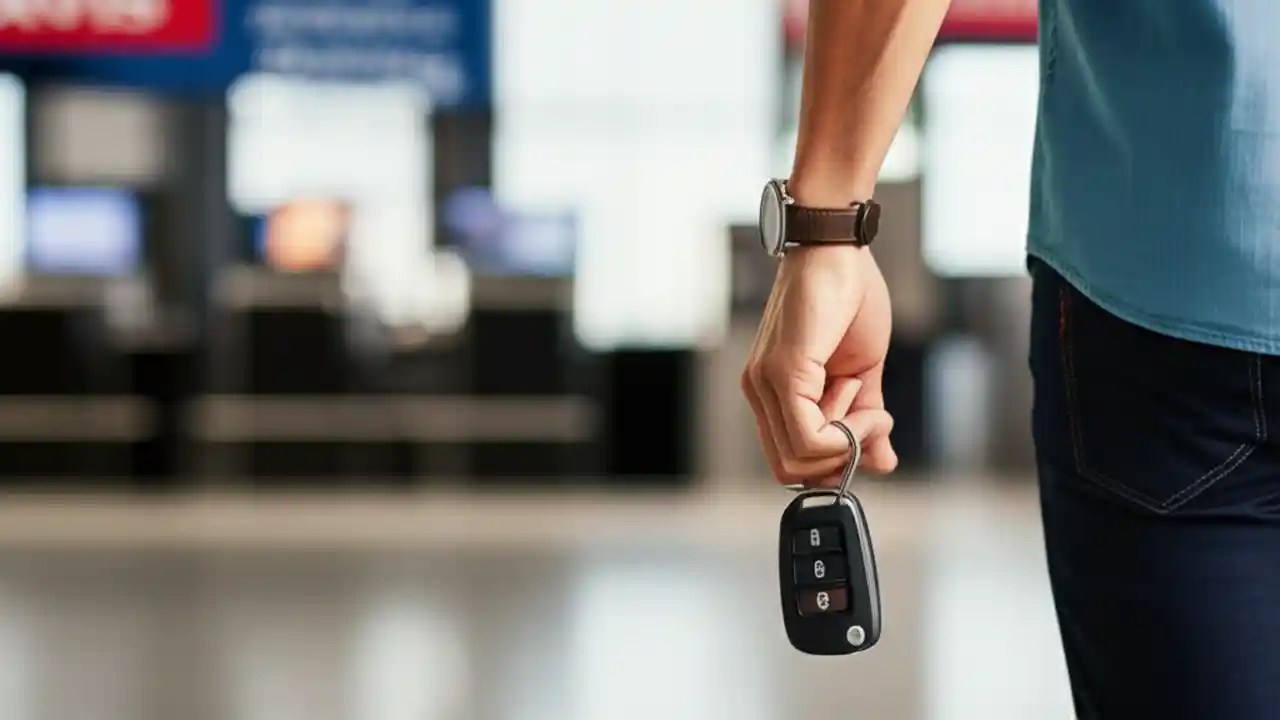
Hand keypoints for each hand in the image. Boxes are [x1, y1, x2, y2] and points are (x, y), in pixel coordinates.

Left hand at [741, 245, 896, 485]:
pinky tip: (858, 390)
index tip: (868, 424)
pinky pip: (809, 436)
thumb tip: (882, 463)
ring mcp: (765, 383)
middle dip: (840, 454)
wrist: (837, 246)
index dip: (833, 460)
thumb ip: (865, 421)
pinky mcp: (783, 373)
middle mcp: (759, 391)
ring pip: (800, 460)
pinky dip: (846, 431)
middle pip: (791, 470)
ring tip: (861, 389)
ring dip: (847, 439)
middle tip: (867, 411)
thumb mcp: (862, 371)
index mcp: (772, 393)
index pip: (790, 462)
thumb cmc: (846, 298)